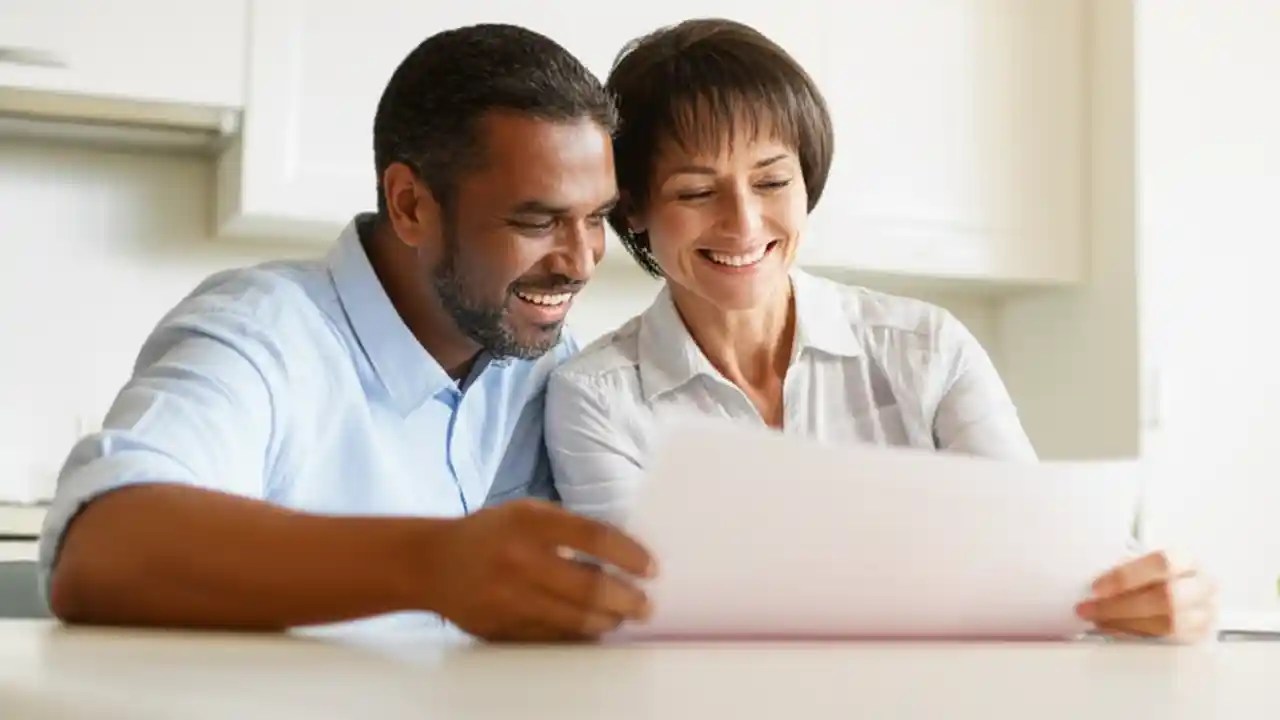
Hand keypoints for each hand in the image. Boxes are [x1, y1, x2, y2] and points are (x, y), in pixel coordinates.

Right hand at [429, 499, 656, 641]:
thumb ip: (569, 526)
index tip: (650, 568)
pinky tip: (594, 628)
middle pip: (591, 587)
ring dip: (609, 620)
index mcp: (530, 524)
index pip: (595, 538)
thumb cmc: (490, 533)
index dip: (630, 555)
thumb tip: (620, 551)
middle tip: (645, 604)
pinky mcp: (504, 627)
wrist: (433, 563)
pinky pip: (554, 636)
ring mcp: (512, 598)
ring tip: (623, 616)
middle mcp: (521, 560)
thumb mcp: (527, 513)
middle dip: (628, 599)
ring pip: (576, 619)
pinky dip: (580, 633)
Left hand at [1075, 551, 1216, 640]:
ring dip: (1125, 624)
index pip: (1161, 564)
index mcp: (1186, 561)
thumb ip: (1122, 571)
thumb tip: (1092, 585)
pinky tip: (1113, 630)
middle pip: (1166, 598)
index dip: (1127, 577)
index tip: (1097, 587)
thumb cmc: (1154, 577)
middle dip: (1122, 606)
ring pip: (1167, 624)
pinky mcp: (1197, 637)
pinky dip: (1134, 636)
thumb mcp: (1138, 565)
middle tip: (1090, 609)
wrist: (1181, 592)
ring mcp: (1204, 614)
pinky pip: (1166, 641)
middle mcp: (1202, 586)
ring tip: (1097, 620)